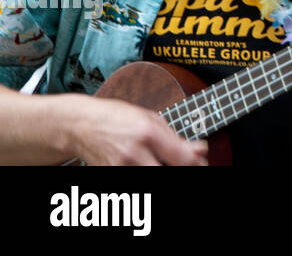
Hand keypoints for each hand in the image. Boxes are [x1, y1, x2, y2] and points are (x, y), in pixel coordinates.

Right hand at [67, 95, 207, 165]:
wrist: (81, 125)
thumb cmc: (118, 117)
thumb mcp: (150, 118)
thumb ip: (175, 137)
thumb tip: (200, 150)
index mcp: (147, 132)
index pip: (181, 158)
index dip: (196, 163)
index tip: (200, 161)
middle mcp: (134, 153)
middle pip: (166, 173)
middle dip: (179, 171)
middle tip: (185, 165)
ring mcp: (121, 167)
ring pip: (152, 178)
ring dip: (163, 171)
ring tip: (162, 161)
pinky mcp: (111, 176)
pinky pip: (135, 184)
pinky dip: (147, 172)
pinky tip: (148, 164)